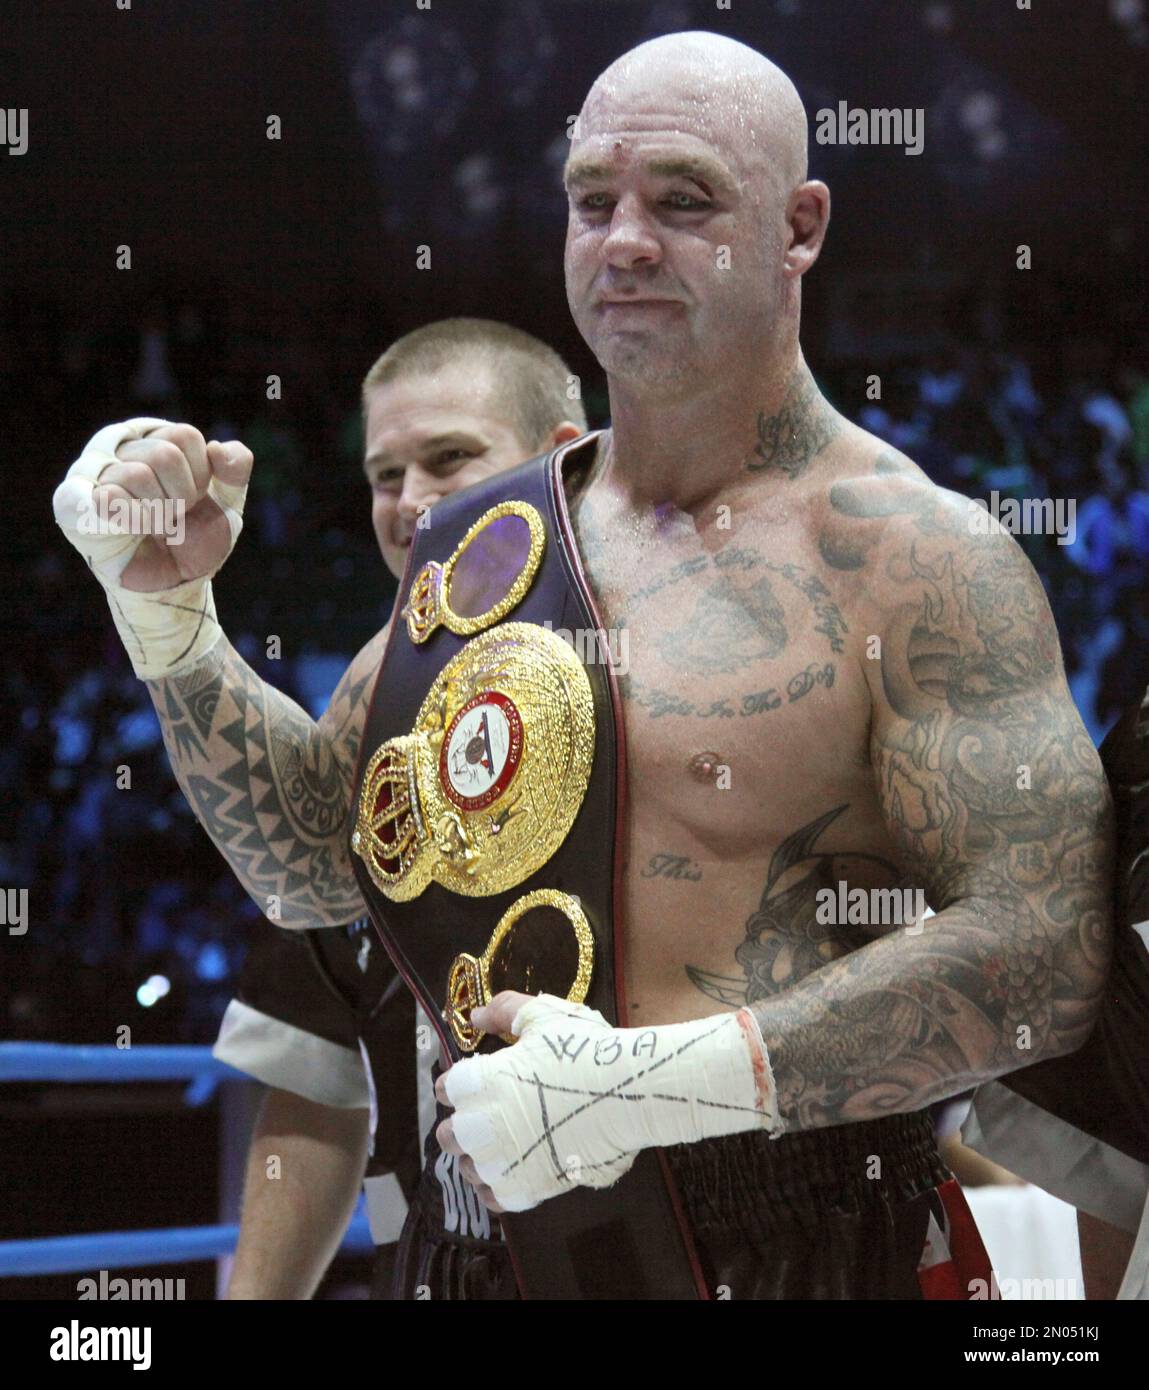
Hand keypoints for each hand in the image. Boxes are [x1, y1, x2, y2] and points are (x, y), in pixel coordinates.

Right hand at [54, 420, 251, 592]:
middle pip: (164, 454)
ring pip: (137, 474)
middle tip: (172, 518)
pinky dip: (133, 520)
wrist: (176, 584)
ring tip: (154, 527)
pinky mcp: (75, 504)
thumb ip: (236, 468)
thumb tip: (217, 448)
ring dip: (159, 514)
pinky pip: (105, 497)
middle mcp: (120, 447)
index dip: (199, 477)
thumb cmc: (195, 539)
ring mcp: (94, 473)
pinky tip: (135, 530)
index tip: (193, 500)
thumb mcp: (229, 503)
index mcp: (155, 438)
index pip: (185, 436)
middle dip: (181, 498)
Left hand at [435, 991, 780, 1213]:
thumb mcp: (544, 1016)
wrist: (628, 1094)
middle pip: (450, 1134)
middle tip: (490, 1114)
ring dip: (480, 1157)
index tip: (478, 1082)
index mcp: (478, 1082)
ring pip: (470, 1168)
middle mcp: (481, 1126)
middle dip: (464, 1124)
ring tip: (503, 1143)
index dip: (461, 1083)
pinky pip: (496, 1197)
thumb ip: (505, 1011)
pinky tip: (511, 1172)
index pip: (449, 1088)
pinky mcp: (527, 1189)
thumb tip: (478, 1016)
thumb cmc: (586, 1051)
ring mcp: (503, 1163)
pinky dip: (498, 1187)